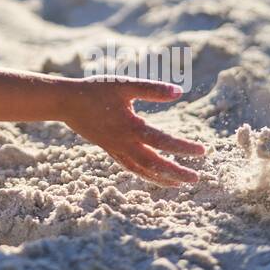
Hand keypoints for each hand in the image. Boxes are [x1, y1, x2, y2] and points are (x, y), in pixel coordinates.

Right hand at [61, 75, 206, 186]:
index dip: (184, 148)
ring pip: (142, 170)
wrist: (67, 102)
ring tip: (178, 185)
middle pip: (155, 164)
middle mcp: (125, 143)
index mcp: (131, 126)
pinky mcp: (109, 149)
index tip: (202, 152)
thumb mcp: (125, 85)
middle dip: (176, 173)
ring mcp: (116, 149)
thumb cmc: (96, 90)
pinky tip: (151, 174)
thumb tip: (179, 92)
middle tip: (196, 179)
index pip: (164, 142)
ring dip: (161, 179)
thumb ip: (152, 89)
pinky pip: (129, 167)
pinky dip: (144, 174)